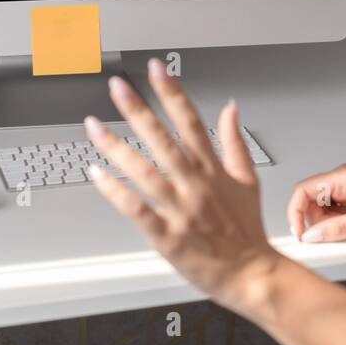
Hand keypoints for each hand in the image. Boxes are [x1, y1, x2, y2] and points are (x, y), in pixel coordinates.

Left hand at [84, 59, 280, 311]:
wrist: (251, 274)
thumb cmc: (247, 230)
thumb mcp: (248, 180)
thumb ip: (235, 141)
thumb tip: (231, 109)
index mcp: (213, 169)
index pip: (191, 120)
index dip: (172, 92)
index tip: (156, 70)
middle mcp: (195, 184)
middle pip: (163, 139)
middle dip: (138, 109)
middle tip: (117, 87)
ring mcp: (179, 209)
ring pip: (143, 171)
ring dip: (116, 147)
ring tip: (94, 125)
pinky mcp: (166, 235)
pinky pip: (135, 208)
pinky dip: (115, 192)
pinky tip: (97, 174)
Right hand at [287, 165, 345, 241]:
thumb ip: (337, 230)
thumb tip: (313, 235)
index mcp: (343, 178)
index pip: (303, 190)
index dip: (295, 213)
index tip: (300, 232)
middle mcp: (343, 179)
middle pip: (310, 200)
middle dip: (314, 221)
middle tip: (327, 236)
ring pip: (322, 207)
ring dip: (327, 223)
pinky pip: (336, 210)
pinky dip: (338, 222)